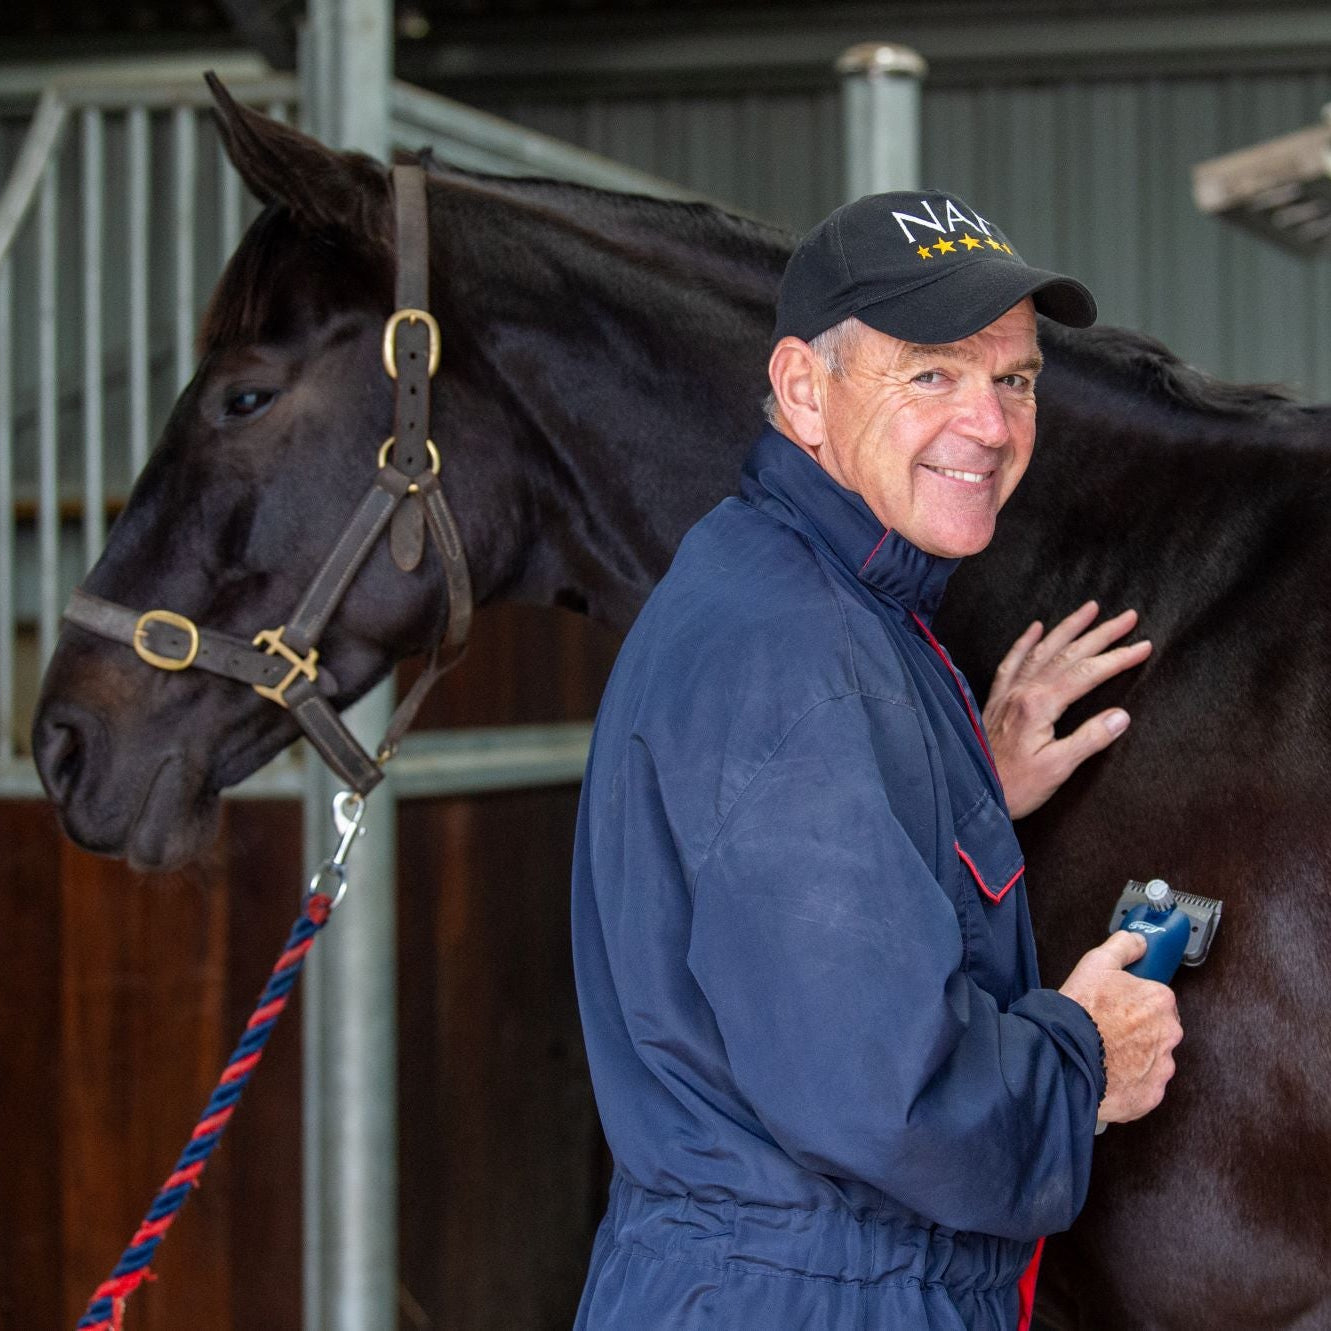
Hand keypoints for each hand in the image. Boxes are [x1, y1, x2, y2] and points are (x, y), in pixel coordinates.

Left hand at [984, 601, 1151, 817]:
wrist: (971, 793)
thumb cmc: (1015, 787)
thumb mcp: (1058, 769)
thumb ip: (1089, 739)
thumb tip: (1122, 715)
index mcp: (1039, 705)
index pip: (1087, 673)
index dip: (1118, 658)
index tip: (1145, 646)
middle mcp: (1022, 691)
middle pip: (1068, 653)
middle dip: (1101, 633)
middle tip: (1128, 617)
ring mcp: (1007, 693)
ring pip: (1041, 650)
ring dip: (1067, 628)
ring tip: (1091, 608)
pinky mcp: (996, 700)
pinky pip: (1011, 662)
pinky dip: (1024, 642)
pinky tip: (1035, 628)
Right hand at [1059, 931, 1181, 1123]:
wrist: (1065, 1057)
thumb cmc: (1080, 1012)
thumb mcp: (1095, 965)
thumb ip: (1123, 947)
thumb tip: (1138, 939)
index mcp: (1160, 1000)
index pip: (1156, 998)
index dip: (1133, 1002)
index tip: (1117, 1007)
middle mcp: (1169, 1033)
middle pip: (1157, 1029)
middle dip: (1137, 1030)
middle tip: (1108, 1029)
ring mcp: (1162, 1066)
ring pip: (1152, 1058)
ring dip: (1135, 1056)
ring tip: (1105, 1053)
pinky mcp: (1152, 1094)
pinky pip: (1144, 1085)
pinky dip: (1130, 1081)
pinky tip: (1109, 1073)